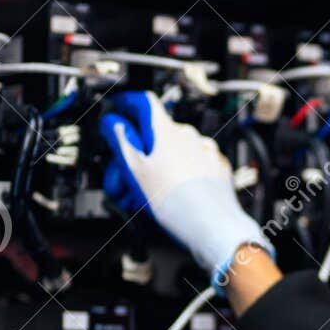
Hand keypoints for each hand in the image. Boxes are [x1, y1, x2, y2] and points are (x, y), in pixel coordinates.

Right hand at [99, 91, 270, 284]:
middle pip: (156, 135)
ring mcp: (206, 152)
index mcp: (167, 131)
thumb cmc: (175, 202)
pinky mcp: (217, 170)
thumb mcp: (135, 170)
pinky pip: (192, 166)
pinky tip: (169, 197)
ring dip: (156, 169)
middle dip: (137, 154)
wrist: (214, 227)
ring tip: (143, 198)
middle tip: (123, 179)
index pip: (143, 102)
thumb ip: (120, 140)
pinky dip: (178, 175)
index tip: (119, 109)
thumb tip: (112, 122)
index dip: (128, 104)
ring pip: (174, 153)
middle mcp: (189, 136)